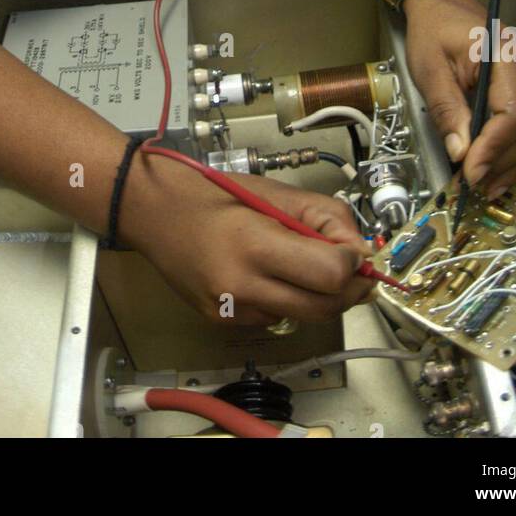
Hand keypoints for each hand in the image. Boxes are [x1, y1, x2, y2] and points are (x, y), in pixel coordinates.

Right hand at [118, 152, 373, 325]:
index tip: (358, 252)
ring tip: (312, 266)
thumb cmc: (214, 193)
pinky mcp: (224, 322)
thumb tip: (361, 250)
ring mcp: (231, 310)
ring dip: (320, 297)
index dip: (354, 265)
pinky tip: (273, 275)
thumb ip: (325, 218)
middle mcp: (242, 286)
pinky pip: (276, 317)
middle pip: (324, 307)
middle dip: (350, 290)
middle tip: (359, 270)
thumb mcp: (276, 193)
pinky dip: (288, 300)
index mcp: (256, 244)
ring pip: (303, 317)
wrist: (154, 212)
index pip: (329, 274)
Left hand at [403, 0, 515, 197]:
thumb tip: (461, 153)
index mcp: (505, 54)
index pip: (512, 113)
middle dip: (504, 163)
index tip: (470, 174)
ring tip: (489, 186)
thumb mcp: (429, 68)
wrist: (442, 7)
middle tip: (475, 186)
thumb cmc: (434, 32)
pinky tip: (501, 170)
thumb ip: (447, 109)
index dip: (493, 149)